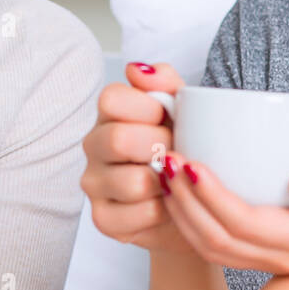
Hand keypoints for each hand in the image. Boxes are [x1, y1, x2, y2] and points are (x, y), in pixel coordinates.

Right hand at [80, 61, 194, 255]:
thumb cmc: (185, 145)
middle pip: (118, 139)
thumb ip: (163, 81)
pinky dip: (164, 210)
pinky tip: (168, 203)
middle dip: (161, 146)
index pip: (110, 99)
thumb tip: (137, 70)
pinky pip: (140, 214)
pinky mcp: (104, 218)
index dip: (147, 108)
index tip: (167, 117)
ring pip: (133, 181)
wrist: (196, 199)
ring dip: (166, 181)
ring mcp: (94, 184)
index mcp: (109, 114)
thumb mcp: (184, 108)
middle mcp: (93, 146)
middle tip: (177, 150)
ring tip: (175, 178)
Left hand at [160, 149, 288, 274]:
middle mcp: (284, 258)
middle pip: (217, 240)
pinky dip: (191, 224)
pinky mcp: (263, 257)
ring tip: (164, 174)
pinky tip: (180, 193)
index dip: (209, 195)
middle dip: (184, 201)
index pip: (243, 223)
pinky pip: (217, 250)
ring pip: (211, 251)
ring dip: (181, 214)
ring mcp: (271, 263)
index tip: (188, 161)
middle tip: (166, 160)